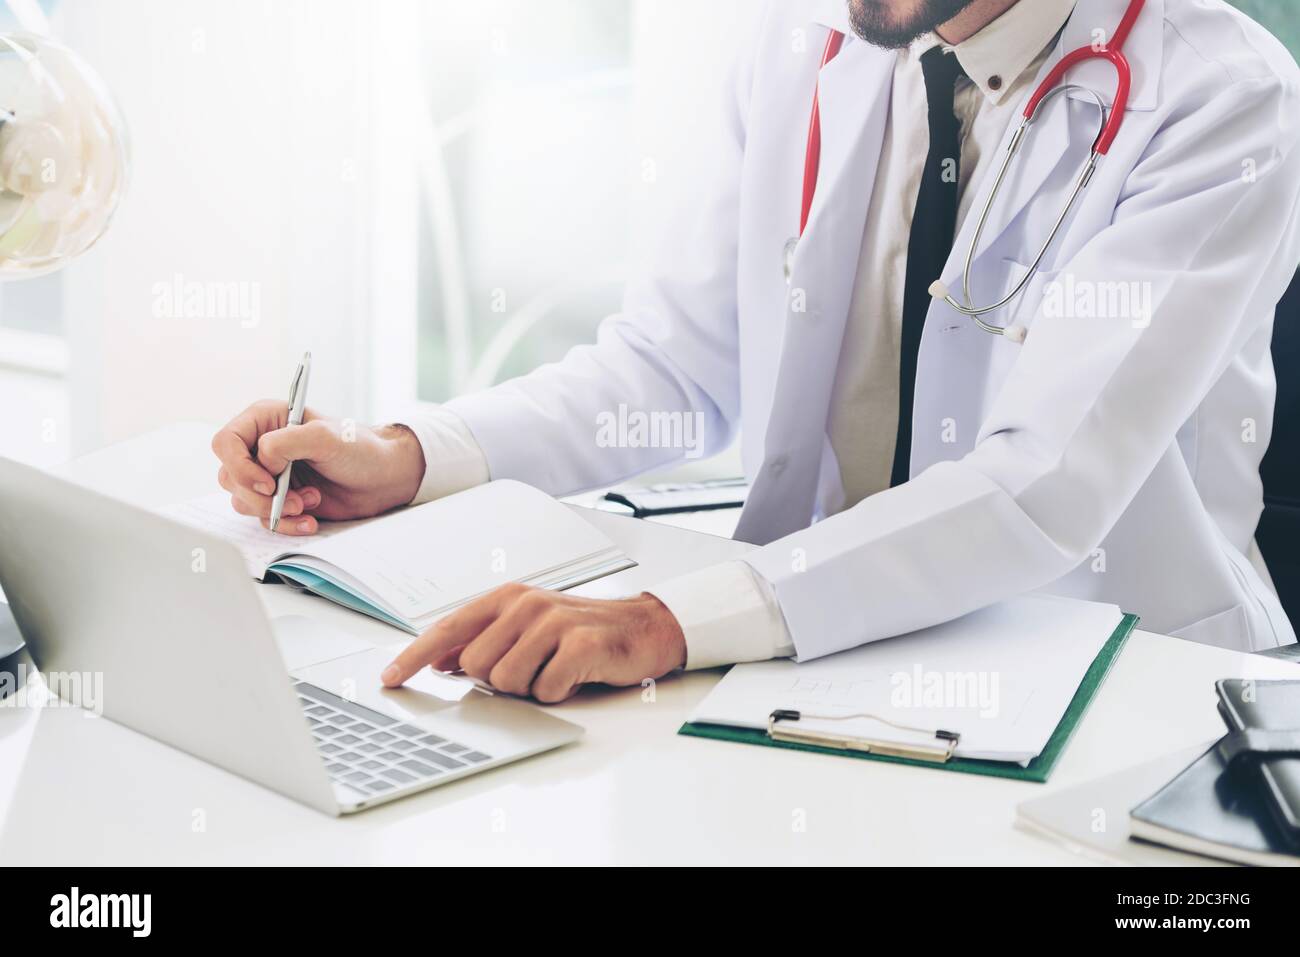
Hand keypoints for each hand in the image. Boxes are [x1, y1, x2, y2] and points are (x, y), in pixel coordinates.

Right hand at [211, 400, 425, 534]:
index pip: (225, 442)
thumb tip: (261, 462)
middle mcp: (261, 447)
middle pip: (229, 477)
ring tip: (311, 502)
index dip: (238, 466)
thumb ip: (285, 442)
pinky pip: (265, 519)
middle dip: (260, 495)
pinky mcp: (280, 500)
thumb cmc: (359, 448)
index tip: (268, 482)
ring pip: (243, 501)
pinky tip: (311, 520)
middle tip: (297, 499)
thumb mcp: (325, 436)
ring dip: (276, 510)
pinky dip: (286, 523)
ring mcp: (269, 475)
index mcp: (265, 420)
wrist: (383, 478)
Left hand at [380, 583, 686, 702]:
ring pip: (508, 683)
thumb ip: (485, 640)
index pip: (447, 628)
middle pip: (477, 667)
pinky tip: (574, 674)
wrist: (644, 627)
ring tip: (555, 669)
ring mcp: (553, 622)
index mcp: (507, 597)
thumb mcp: (528, 627)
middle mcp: (526, 604)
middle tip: (533, 668)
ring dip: (531, 688)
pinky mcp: (579, 644)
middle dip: (499, 681)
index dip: (412, 657)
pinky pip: (545, 690)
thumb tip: (441, 661)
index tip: (388, 679)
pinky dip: (557, 693)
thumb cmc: (582, 630)